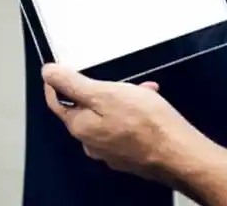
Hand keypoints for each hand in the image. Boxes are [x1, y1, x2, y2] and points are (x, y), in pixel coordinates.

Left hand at [42, 65, 202, 180]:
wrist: (178, 153)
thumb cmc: (143, 122)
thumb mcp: (103, 93)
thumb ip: (72, 83)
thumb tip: (48, 72)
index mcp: (80, 127)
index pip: (56, 102)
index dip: (55, 83)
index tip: (58, 69)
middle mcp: (91, 143)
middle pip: (84, 109)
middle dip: (97, 89)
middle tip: (114, 78)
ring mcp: (111, 152)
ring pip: (108, 116)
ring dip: (120, 99)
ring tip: (141, 89)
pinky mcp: (130, 155)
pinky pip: (124, 128)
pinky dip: (133, 113)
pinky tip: (150, 102)